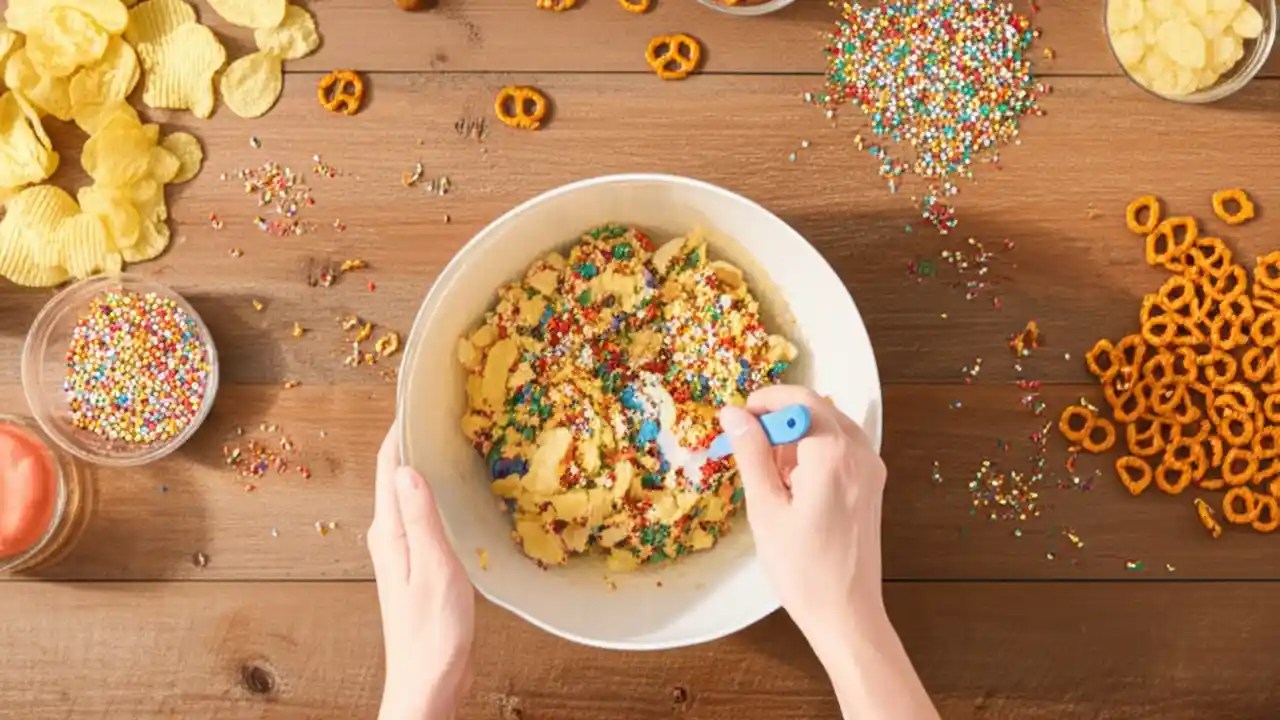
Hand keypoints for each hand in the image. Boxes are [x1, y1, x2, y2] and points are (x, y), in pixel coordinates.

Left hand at [369, 427, 475, 719]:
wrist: (429, 682)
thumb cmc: (432, 633)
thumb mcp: (433, 568)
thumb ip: (420, 517)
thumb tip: (406, 467)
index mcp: (388, 531)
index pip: (388, 465)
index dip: (401, 428)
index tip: (420, 396)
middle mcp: (389, 535)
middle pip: (397, 474)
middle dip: (416, 439)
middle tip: (448, 409)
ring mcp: (403, 550)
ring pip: (412, 493)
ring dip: (429, 465)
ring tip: (457, 439)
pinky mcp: (419, 563)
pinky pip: (425, 514)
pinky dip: (439, 494)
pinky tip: (461, 491)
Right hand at [721, 387, 937, 719]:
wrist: (846, 613)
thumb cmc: (802, 567)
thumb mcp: (766, 508)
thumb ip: (751, 454)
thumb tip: (733, 414)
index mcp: (834, 454)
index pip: (800, 400)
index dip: (765, 402)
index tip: (737, 420)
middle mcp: (861, 454)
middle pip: (817, 410)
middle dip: (779, 420)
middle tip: (748, 448)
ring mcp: (871, 470)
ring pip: (829, 429)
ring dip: (796, 438)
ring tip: (769, 475)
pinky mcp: (871, 486)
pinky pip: (841, 450)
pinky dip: (814, 454)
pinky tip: (793, 487)